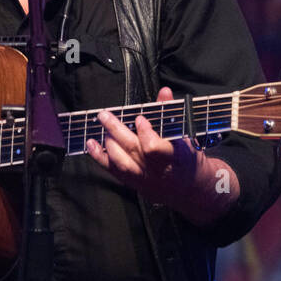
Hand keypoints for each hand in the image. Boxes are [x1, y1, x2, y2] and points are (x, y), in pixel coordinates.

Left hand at [86, 86, 239, 226]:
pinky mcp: (134, 183)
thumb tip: (164, 91)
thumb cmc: (187, 158)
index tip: (139, 119)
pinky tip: (91, 144)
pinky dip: (100, 157)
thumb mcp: (184, 135)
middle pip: (133, 150)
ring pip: (121, 162)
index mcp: (174, 157)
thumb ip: (170, 112)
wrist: (189, 189)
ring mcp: (144, 178)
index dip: (146, 133)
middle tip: (105, 115)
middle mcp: (157, 170)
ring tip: (102, 127)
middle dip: (116, 130)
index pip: (155, 148)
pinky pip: (114, 171)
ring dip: (109, 143)